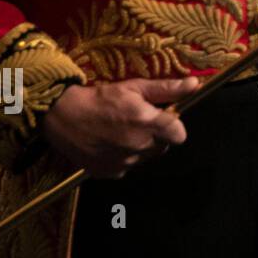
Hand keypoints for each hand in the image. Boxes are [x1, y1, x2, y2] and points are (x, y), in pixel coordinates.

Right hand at [42, 77, 199, 178]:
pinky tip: (110, 143)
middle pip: (164, 146)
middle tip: (138, 121)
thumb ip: (167, 89)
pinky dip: (123, 157)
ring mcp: (124, 162)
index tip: (163, 118)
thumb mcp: (134, 87)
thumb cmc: (100, 98)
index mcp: (147, 124)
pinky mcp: (110, 173)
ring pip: (146, 157)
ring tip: (121, 131)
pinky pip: (127, 166)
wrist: (61, 116)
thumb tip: (195, 84)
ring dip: (141, 146)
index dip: (174, 126)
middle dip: (157, 135)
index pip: (180, 134)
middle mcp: (138, 146)